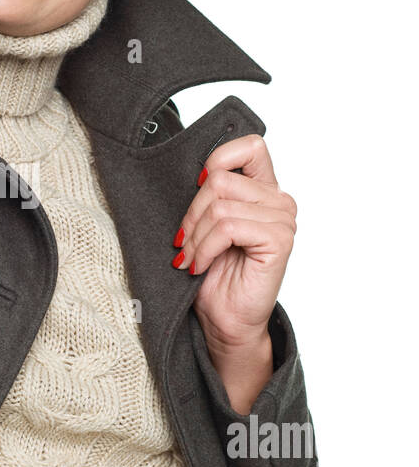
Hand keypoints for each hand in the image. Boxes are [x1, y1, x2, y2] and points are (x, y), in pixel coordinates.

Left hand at [172, 134, 297, 352]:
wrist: (225, 321)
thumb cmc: (214, 276)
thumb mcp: (206, 225)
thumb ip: (211, 194)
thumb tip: (195, 171)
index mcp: (264, 190)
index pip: (249, 146)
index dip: (217, 160)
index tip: (198, 188)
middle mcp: (279, 201)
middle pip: (221, 178)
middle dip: (192, 213)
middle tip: (184, 243)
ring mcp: (283, 220)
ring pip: (220, 204)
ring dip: (195, 236)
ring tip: (191, 258)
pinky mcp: (280, 240)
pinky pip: (228, 227)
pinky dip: (205, 248)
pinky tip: (201, 266)